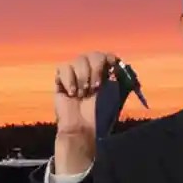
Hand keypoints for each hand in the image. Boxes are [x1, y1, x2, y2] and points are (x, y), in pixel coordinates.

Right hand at [52, 50, 116, 172]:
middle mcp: (90, 72)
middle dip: (96, 69)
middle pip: (93, 55)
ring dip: (82, 77)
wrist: (80, 127)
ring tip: (82, 94)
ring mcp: (75, 74)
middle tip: (95, 87)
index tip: (112, 65)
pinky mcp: (61, 79)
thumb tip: (121, 66)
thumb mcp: (114, 97)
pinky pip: (64, 67)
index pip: (107, 57)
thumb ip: (118, 80)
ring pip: (78, 59)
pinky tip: (72, 93)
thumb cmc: (98, 115)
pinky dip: (69, 79)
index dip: (110, 58)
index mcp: (105, 75)